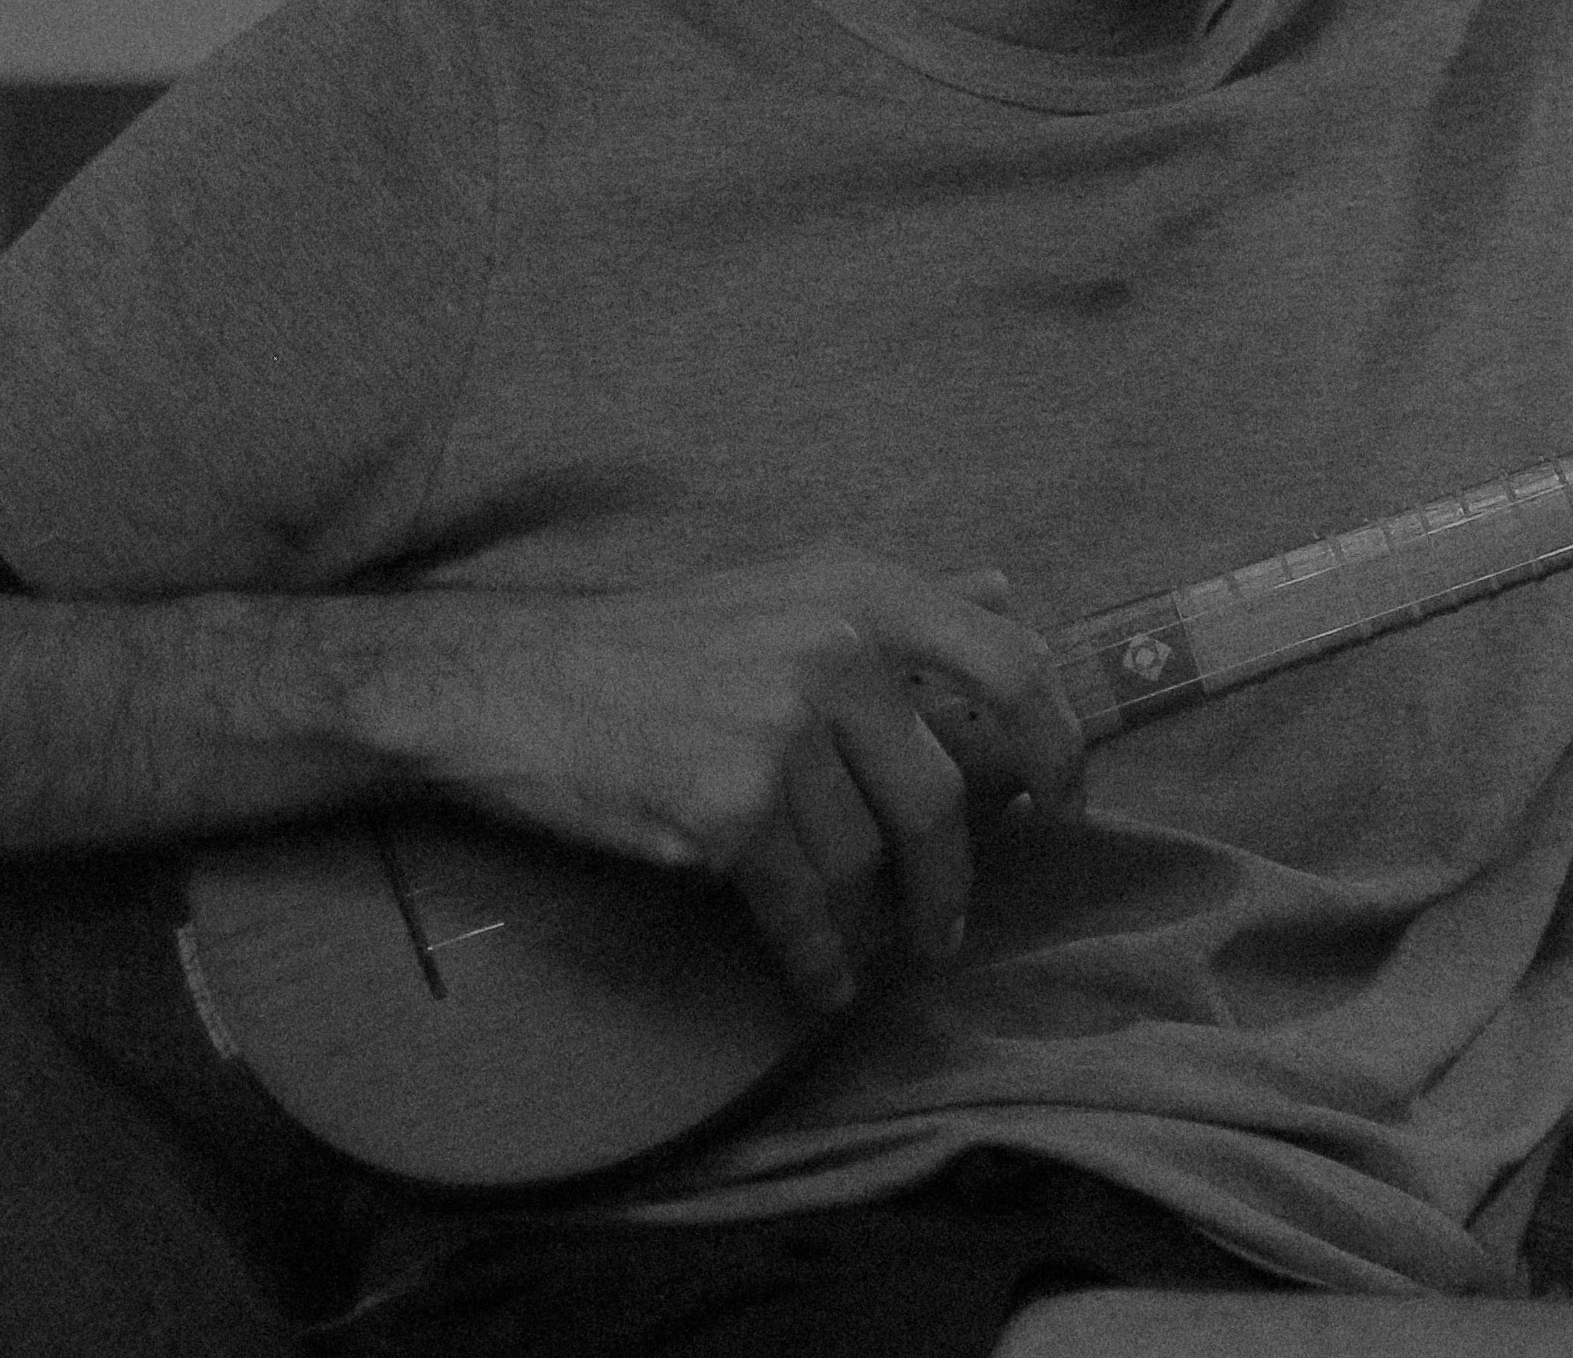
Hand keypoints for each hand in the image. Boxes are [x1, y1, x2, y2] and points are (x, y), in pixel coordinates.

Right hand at [383, 547, 1084, 1015]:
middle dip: (951, 879)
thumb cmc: (651, 640)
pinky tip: (820, 983)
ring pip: (865, 860)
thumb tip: (1006, 592)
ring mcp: (779, 729)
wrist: (508, 683)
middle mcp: (833, 649)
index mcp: (860, 589)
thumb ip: (902, 600)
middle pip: (938, 797)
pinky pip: (804, 909)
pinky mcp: (725, 809)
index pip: (1011, 664)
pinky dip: (819, 960)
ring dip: (870, 921)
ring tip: (862, 944)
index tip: (1064, 805)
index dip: (1057, 744)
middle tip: (946, 927)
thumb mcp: (786, 588)